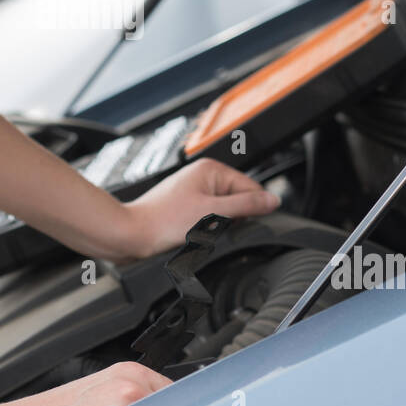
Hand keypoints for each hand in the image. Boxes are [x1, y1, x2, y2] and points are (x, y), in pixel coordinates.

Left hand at [116, 157, 279, 259]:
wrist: (132, 234)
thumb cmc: (163, 221)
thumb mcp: (213, 213)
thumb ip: (246, 205)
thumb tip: (273, 200)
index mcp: (211, 169)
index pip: (251, 187)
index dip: (251, 209)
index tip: (243, 224)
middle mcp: (202, 177)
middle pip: (237, 201)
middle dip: (232, 219)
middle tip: (212, 229)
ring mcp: (193, 192)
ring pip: (223, 213)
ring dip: (218, 227)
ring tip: (198, 233)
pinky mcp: (185, 208)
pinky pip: (208, 220)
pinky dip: (205, 231)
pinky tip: (192, 236)